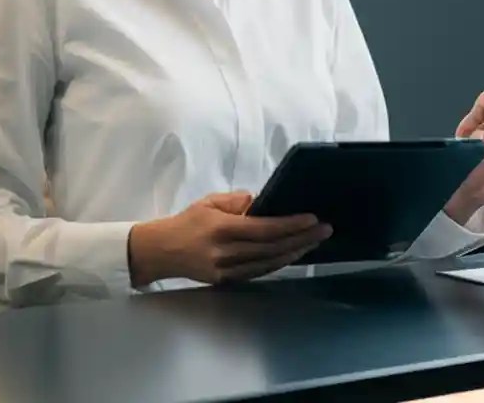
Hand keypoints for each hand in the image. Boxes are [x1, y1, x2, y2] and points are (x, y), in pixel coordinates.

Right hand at [128, 191, 331, 286]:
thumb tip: (265, 203)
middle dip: (302, 239)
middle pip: (272, 248)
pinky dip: (279, 263)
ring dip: (295, 252)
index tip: (312, 219)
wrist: (159, 251)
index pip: (265, 229)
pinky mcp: (227, 281)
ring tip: (314, 241)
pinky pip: (259, 272)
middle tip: (325, 230)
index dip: (291, 225)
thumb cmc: (186, 222)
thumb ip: (239, 202)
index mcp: (222, 229)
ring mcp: (227, 270)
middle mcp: (227, 252)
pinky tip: (293, 254)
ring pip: (269, 263)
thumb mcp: (210, 202)